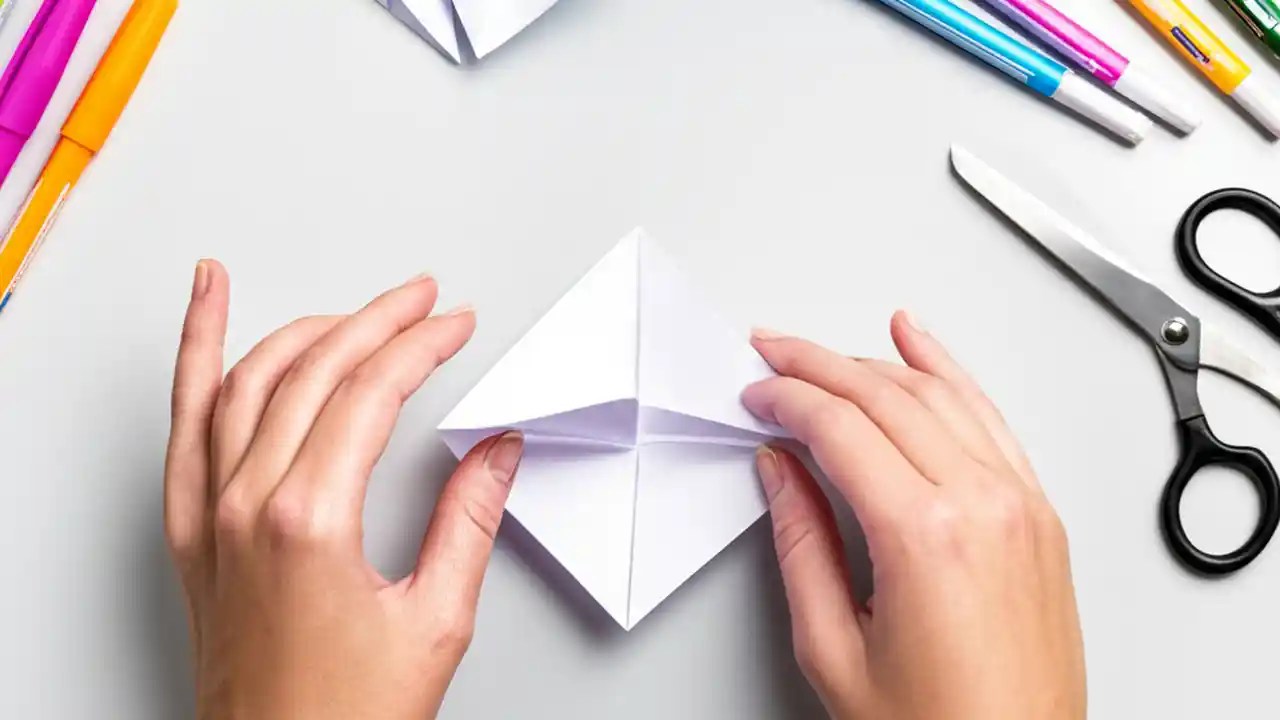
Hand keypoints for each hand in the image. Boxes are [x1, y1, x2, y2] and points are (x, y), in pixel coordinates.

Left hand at [164, 260, 523, 719]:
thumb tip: (495, 453)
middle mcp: (247, 507)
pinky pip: (185, 423)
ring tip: (352, 305)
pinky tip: (205, 306)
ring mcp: (211, 516)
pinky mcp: (193, 533)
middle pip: (313, 372)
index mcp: (309, 521)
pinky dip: (194, 353)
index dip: (420, 346)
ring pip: (246, 381)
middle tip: (421, 300)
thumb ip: (468, 521)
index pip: (370, 392)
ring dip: (305, 328)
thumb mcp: (435, 620)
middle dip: (375, 321)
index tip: (453, 326)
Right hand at [744, 312, 1084, 719]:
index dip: (787, 397)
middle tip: (774, 351)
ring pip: (941, 394)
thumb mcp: (835, 649)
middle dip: (819, 363)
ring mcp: (1021, 505)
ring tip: (829, 348)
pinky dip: (952, 373)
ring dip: (877, 360)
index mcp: (927, 536)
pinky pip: (991, 419)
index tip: (757, 390)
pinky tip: (923, 348)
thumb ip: (803, 544)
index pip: (841, 427)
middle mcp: (983, 506)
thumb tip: (782, 473)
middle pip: (887, 396)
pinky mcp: (1038, 515)